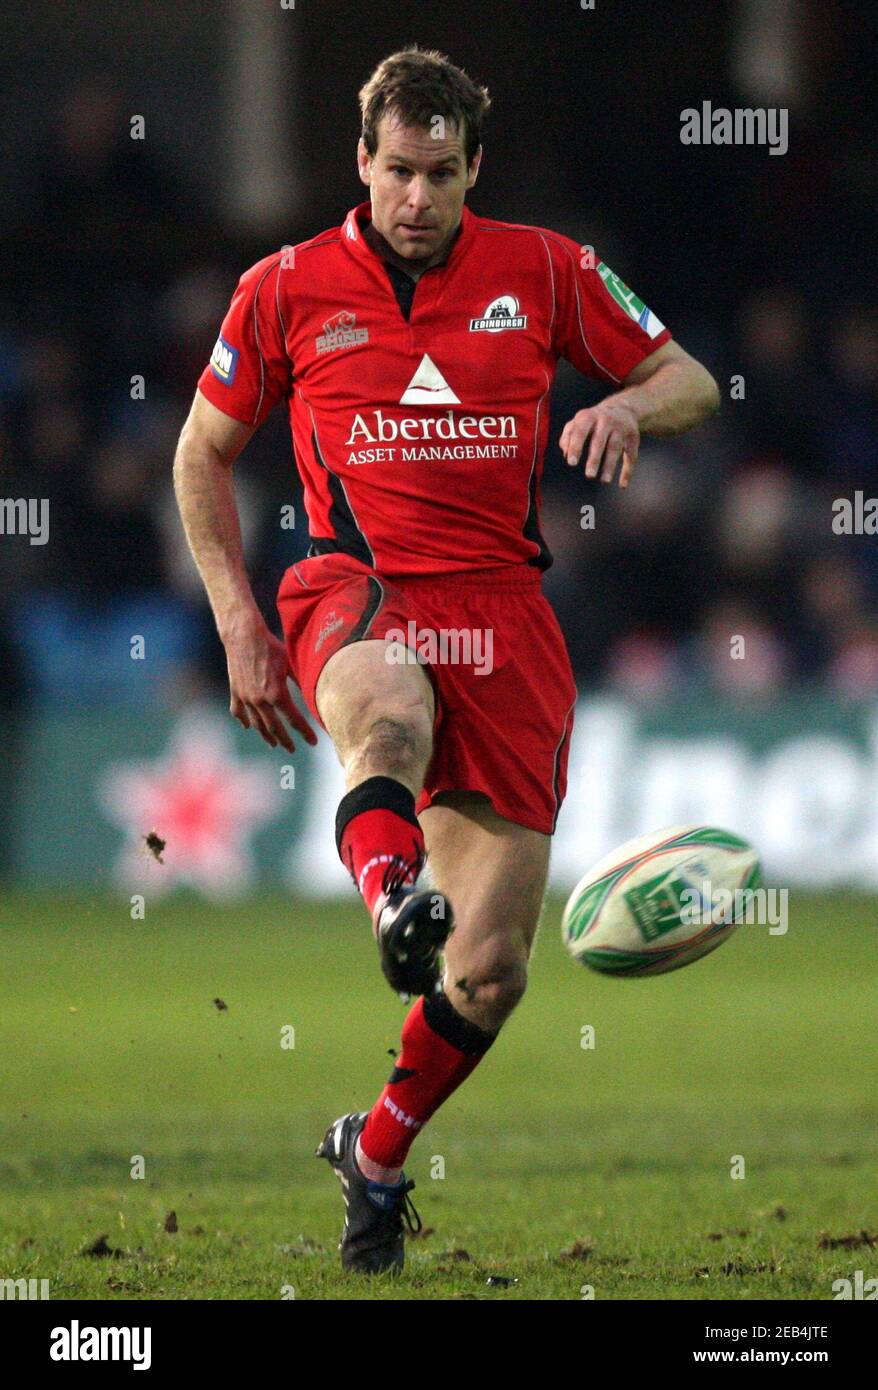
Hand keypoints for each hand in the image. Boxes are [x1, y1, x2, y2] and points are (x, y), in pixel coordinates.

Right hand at [223, 612, 316, 752]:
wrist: (243, 636)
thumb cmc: (271, 647)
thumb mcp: (290, 664)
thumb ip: (302, 682)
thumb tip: (316, 693)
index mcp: (277, 694)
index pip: (295, 720)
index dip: (305, 733)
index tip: (313, 742)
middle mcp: (260, 700)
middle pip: (274, 728)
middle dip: (285, 741)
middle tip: (292, 749)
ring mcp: (246, 698)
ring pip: (256, 724)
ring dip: (266, 736)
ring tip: (273, 744)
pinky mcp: (235, 692)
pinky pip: (239, 712)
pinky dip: (244, 721)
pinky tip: (248, 726)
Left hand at [559, 397, 640, 486]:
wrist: (622, 408)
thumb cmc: (592, 421)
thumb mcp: (578, 423)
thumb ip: (568, 437)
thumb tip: (566, 454)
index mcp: (588, 417)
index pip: (580, 432)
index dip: (576, 447)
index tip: (571, 463)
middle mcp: (606, 421)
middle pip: (600, 441)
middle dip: (594, 459)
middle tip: (589, 475)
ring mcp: (621, 429)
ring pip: (615, 448)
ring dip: (610, 465)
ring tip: (605, 480)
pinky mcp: (633, 438)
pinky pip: (631, 455)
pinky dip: (627, 471)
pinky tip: (622, 485)